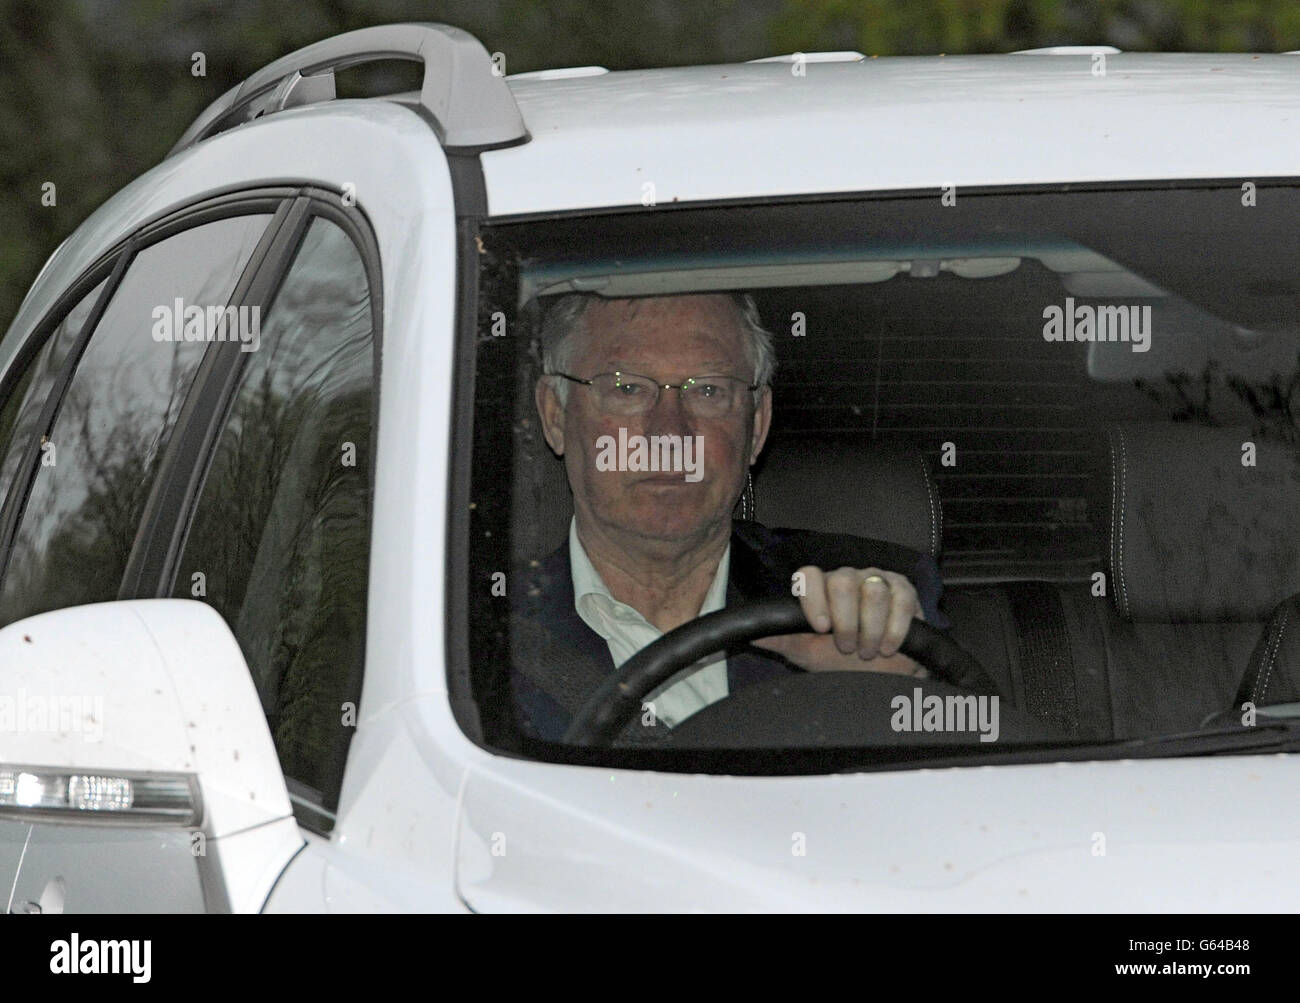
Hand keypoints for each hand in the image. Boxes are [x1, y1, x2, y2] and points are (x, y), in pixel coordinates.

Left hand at [752, 566, 927, 676]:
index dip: (813, 599)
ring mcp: (876, 580)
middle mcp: (847, 577)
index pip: (809, 576)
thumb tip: (749, 634)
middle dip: (846, 622)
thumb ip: (780, 638)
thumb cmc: (841, 659)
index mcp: (820, 588)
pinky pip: (901, 599)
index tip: (821, 628)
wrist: (880, 674)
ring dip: (871, 629)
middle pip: (842, 582)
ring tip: (868, 650)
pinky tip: (890, 647)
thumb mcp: (806, 651)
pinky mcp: (904, 589)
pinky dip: (895, 628)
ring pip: (873, 592)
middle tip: (847, 647)